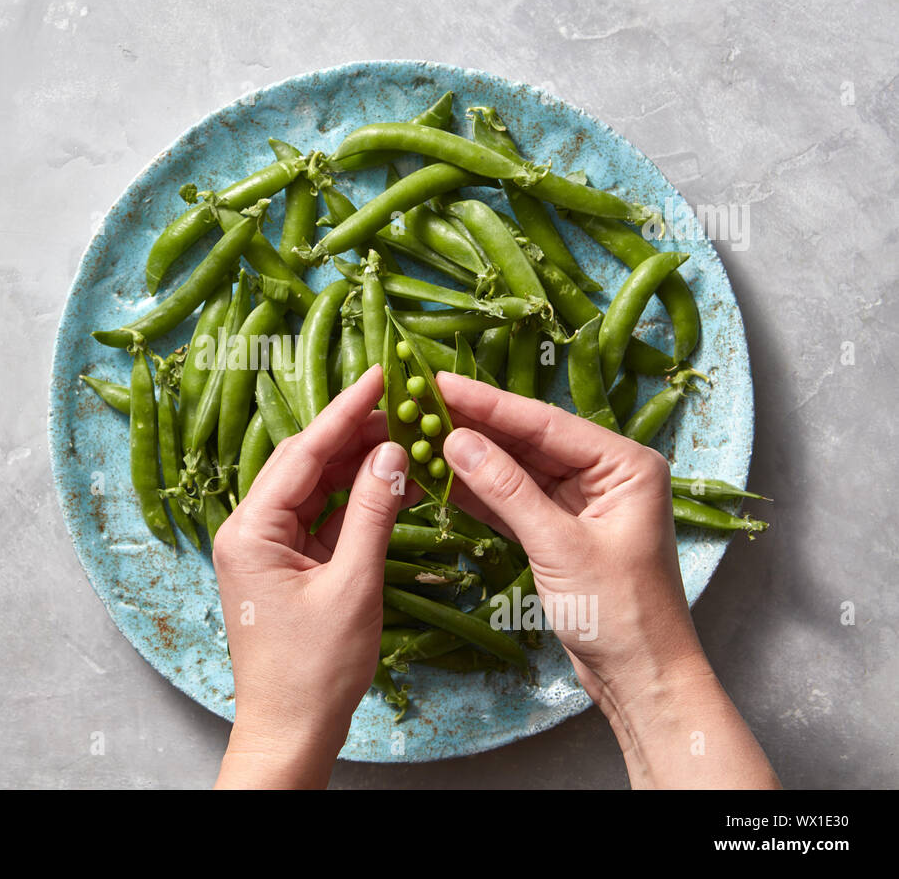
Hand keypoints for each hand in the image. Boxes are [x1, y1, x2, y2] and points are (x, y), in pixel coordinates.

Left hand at [211, 366, 410, 788]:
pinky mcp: (287, 566)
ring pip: (317, 488)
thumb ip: (373, 514)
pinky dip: (357, 502)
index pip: (302, 453)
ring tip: (407, 438)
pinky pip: (324, 518)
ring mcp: (267, 548)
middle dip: (354, 433)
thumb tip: (393, 453)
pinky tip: (393, 484)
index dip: (345, 411)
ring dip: (359, 466)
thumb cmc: (313, 669)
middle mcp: (250, 530)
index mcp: (250, 529)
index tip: (378, 374)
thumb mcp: (352, 586)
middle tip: (404, 405)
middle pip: (305, 463)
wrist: (291, 730)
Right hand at [435, 373, 778, 788]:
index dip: (489, 403)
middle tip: (420, 403)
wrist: (642, 678)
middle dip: (476, 426)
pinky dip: (480, 493)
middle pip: (530, 440)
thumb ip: (506, 489)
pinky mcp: (562, 530)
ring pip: (518, 469)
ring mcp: (584, 502)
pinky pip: (515, 500)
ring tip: (419, 434)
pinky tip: (441, 478)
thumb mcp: (558, 546)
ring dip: (472, 458)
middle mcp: (607, 474)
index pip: (545, 423)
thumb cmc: (619, 613)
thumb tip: (455, 441)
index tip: (440, 383)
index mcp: (625, 465)